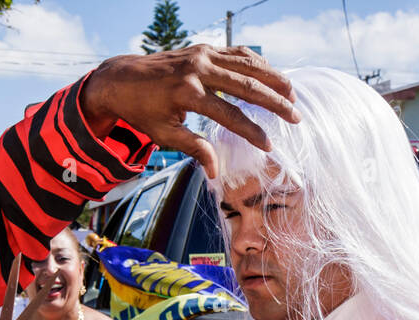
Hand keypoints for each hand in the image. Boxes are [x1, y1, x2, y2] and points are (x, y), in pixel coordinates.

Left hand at [80, 45, 298, 178]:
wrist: (122, 78)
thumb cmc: (141, 111)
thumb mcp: (163, 135)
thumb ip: (194, 148)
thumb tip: (216, 171)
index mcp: (187, 94)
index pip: (229, 115)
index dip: (252, 132)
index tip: (269, 146)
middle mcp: (198, 70)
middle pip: (247, 85)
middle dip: (275, 102)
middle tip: (296, 117)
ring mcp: (202, 55)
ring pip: (247, 64)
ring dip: (273, 78)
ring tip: (292, 94)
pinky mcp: (203, 49)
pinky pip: (237, 53)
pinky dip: (257, 63)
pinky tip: (271, 76)